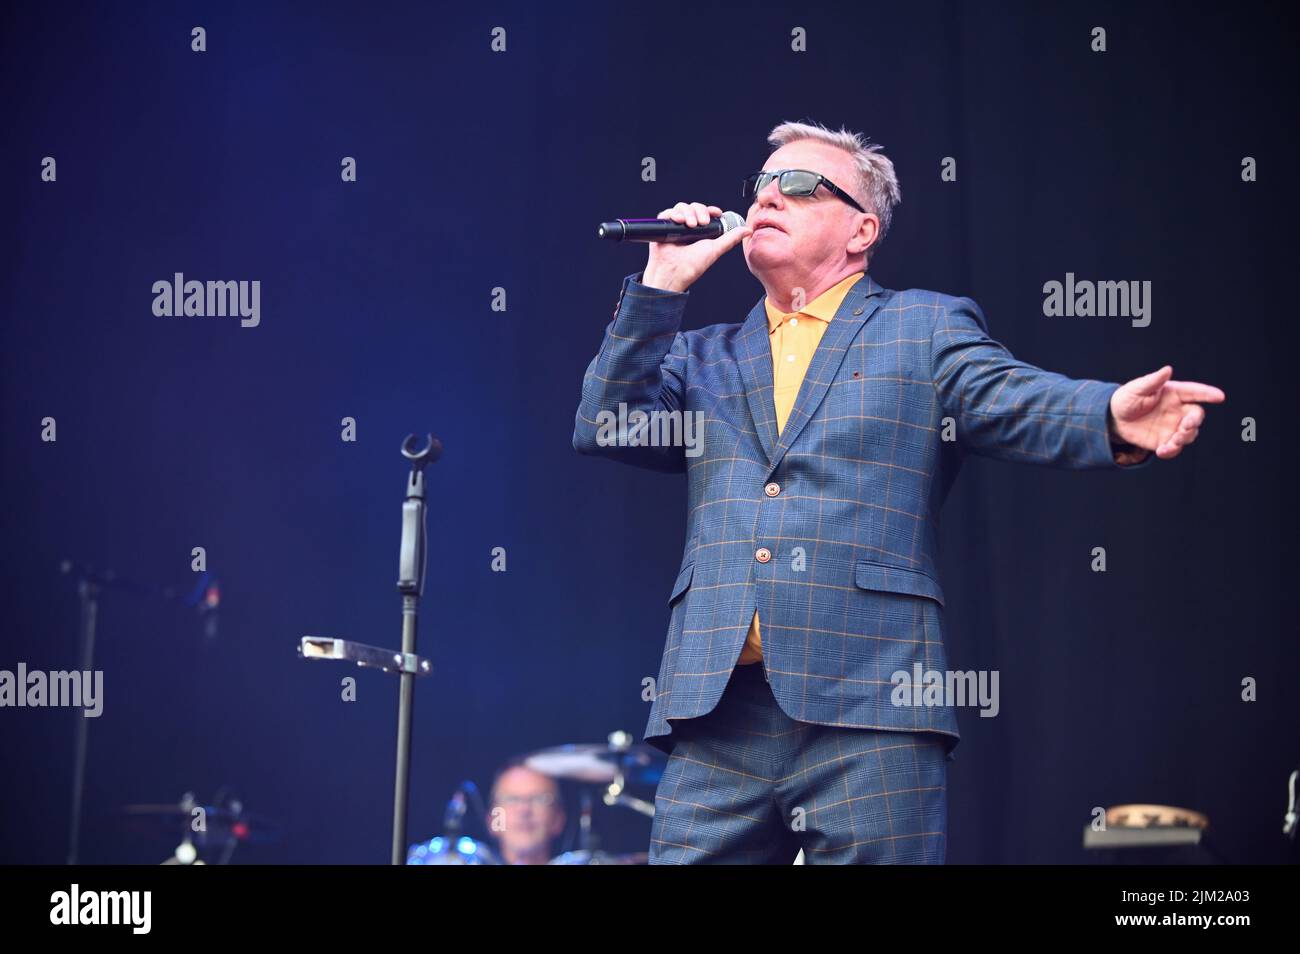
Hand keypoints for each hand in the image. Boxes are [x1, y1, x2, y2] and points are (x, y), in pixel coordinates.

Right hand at [641, 201, 751, 292]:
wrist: (673, 273)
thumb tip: (747, 230)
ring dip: (688, 212)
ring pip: (682, 208)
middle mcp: (688, 228)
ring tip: (690, 225)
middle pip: (694, 207)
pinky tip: (679, 221)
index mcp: (700, 232)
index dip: (711, 210)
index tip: (716, 212)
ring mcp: (676, 227)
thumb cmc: (692, 266)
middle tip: (702, 222)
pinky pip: (667, 213)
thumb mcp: (716, 249)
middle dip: (699, 211)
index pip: (706, 213)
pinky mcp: (663, 228)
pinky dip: (673, 214)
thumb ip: (731, 238)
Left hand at [1109, 366, 1224, 459]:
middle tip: (1186, 426)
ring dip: (1184, 438)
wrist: (1114, 418)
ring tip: (1172, 441)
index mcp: (1174, 394)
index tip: (1220, 396)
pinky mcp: (1165, 441)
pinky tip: (1161, 451)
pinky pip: (1174, 448)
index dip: (1208, 394)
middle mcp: (1178, 410)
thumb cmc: (1127, 398)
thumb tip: (1167, 369)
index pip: (1195, 392)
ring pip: (1189, 434)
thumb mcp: (1137, 388)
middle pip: (1196, 416)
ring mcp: (1173, 426)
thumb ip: (1153, 381)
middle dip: (1195, 421)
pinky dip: (1171, 451)